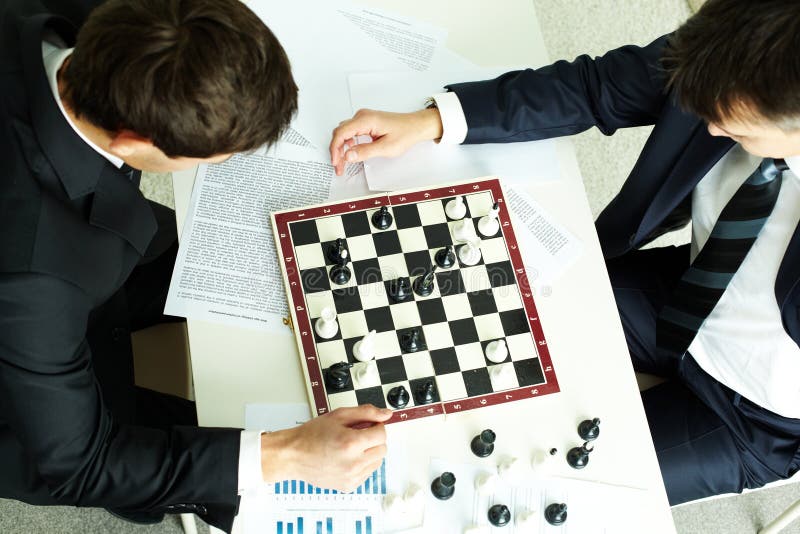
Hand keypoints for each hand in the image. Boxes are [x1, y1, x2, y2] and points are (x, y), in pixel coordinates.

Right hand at [260, 404, 392, 491]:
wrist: (293, 455)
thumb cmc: (311, 435)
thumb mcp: (339, 415)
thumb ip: (366, 412)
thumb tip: (386, 414)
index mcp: (351, 443)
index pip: (382, 434)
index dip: (376, 425)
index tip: (369, 424)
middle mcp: (353, 463)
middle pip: (382, 449)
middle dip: (374, 439)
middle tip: (359, 434)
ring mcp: (351, 477)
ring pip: (377, 462)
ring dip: (370, 452)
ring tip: (351, 447)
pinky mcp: (348, 486)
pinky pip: (367, 473)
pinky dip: (362, 465)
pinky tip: (347, 458)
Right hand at [330, 108, 443, 175]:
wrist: (416, 126)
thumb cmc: (405, 133)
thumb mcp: (386, 147)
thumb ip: (365, 151)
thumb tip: (347, 156)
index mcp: (365, 120)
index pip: (341, 133)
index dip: (335, 149)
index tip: (336, 162)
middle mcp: (362, 116)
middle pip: (340, 132)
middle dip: (336, 150)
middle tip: (339, 166)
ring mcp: (363, 118)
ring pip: (344, 132)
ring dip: (341, 147)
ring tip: (343, 162)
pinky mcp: (366, 122)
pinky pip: (350, 131)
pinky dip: (347, 143)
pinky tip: (350, 152)